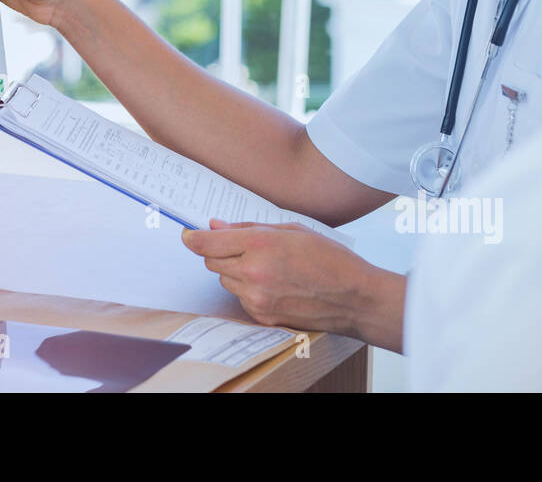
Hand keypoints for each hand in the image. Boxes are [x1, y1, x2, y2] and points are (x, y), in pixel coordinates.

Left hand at [181, 218, 403, 349]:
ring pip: (225, 280)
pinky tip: (275, 283)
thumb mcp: (291, 230)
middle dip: (219, 251)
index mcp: (260, 245)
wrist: (354, 298)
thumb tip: (216, 225)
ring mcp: (256, 298)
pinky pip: (241, 298)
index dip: (193, 237)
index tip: (188, 234)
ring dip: (235, 270)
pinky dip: (248, 289)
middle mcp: (253, 273)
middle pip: (212, 262)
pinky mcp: (262, 316)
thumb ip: (249, 228)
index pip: (208, 243)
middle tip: (241, 247)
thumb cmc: (329, 258)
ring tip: (267, 266)